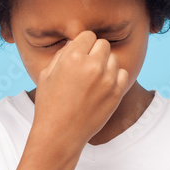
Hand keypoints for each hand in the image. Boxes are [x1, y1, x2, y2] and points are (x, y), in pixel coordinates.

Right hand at [32, 30, 128, 148]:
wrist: (60, 134)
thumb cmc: (49, 104)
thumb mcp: (46, 74)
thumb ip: (62, 54)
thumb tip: (74, 42)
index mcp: (72, 57)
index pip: (88, 36)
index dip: (83, 44)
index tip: (79, 55)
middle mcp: (92, 65)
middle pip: (103, 44)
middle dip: (95, 52)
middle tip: (86, 67)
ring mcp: (107, 79)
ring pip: (113, 58)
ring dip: (105, 64)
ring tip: (93, 79)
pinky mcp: (116, 93)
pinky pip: (122, 74)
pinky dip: (115, 77)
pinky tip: (103, 86)